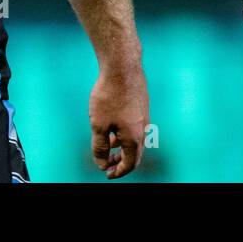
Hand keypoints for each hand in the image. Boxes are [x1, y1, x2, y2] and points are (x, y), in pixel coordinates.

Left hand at [89, 61, 148, 178]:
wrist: (122, 67)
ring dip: (122, 147)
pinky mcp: (142, 105)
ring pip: (135, 139)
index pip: (130, 164)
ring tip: (108, 146)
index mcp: (134, 138)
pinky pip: (135, 127)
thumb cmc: (109, 96)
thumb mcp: (98, 125)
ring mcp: (144, 117)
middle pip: (134, 154)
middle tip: (107, 164)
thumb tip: (102, 163)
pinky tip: (113, 126)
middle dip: (120, 162)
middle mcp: (143, 129)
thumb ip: (100, 147)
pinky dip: (124, 133)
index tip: (107, 174)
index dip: (118, 172)